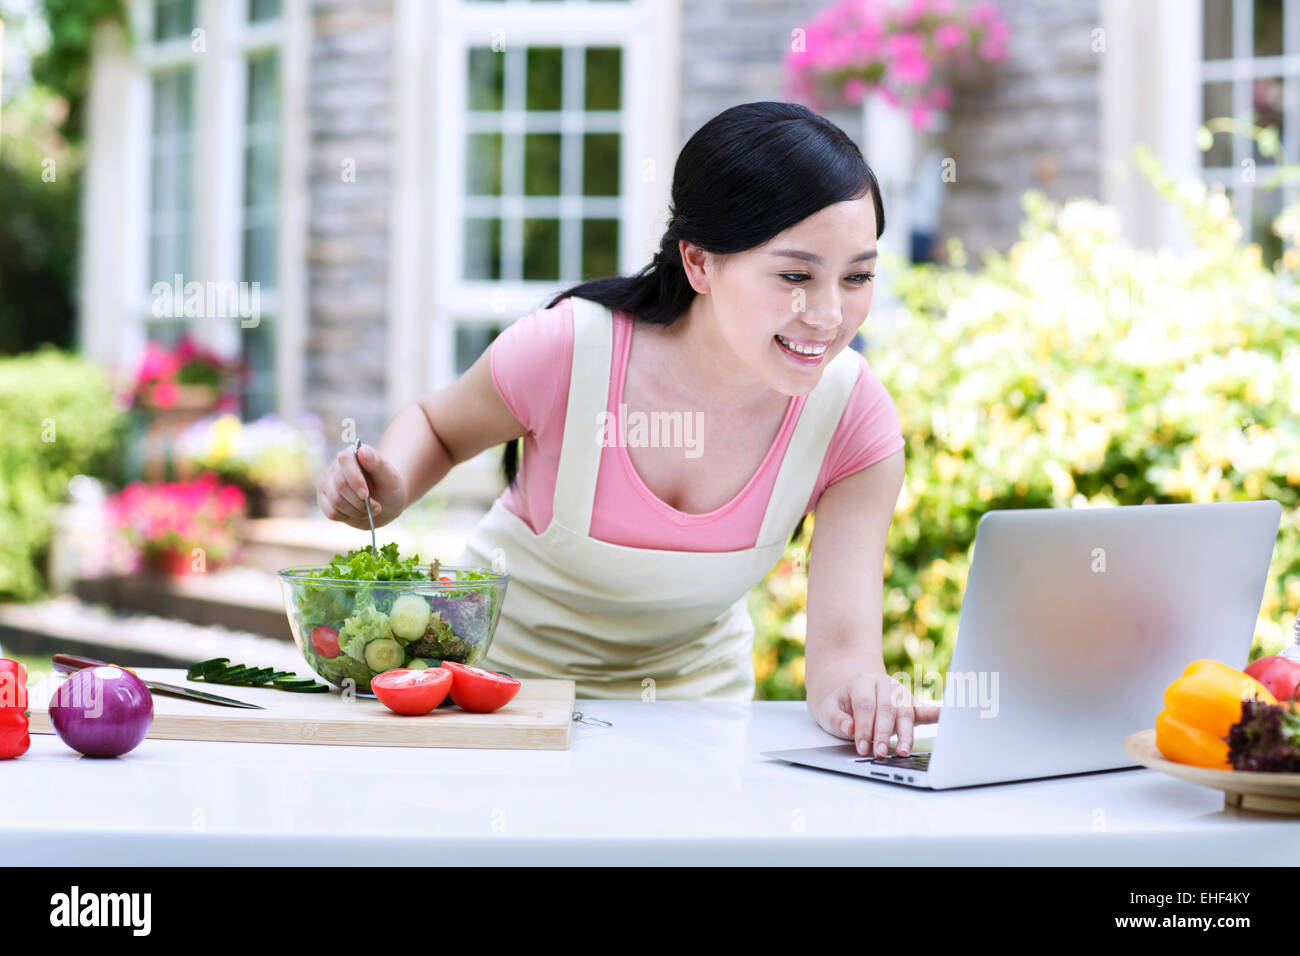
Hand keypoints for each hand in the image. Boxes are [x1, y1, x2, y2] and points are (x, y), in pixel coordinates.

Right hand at [317, 443, 407, 529]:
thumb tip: (361, 451)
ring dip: (356, 511)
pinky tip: (357, 512)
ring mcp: (327, 482)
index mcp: (352, 454)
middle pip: (340, 485)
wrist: (385, 505)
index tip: (366, 495)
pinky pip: (331, 513)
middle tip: (376, 507)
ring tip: (369, 510)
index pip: (345, 460)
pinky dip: (347, 517)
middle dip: (360, 501)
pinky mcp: (324, 499)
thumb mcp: (390, 477)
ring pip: (336, 501)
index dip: (355, 479)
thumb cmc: (389, 488)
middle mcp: (337, 466)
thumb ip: (378, 463)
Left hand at [810, 671, 940, 757]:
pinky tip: (946, 716)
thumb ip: (836, 719)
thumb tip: (850, 727)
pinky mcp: (910, 705)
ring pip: (906, 712)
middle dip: (885, 733)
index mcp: (862, 682)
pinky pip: (923, 710)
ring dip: (906, 733)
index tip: (862, 747)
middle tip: (881, 753)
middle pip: (887, 708)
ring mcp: (900, 693)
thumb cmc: (840, 705)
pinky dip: (935, 714)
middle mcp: (884, 684)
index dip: (864, 727)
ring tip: (905, 752)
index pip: (865, 705)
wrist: (850, 692)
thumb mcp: (828, 709)